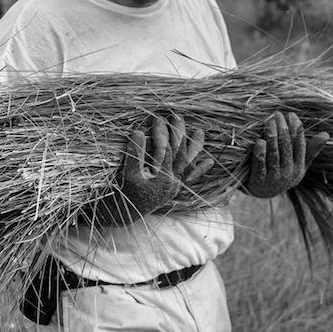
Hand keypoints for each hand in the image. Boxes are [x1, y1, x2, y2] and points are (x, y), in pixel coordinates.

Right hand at [94, 114, 213, 225]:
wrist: (124, 215)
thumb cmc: (124, 194)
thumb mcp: (127, 174)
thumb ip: (134, 154)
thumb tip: (139, 133)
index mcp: (162, 179)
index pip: (166, 150)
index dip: (161, 133)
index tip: (156, 119)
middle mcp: (173, 183)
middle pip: (180, 154)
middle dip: (179, 134)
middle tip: (177, 116)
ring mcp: (174, 186)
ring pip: (188, 164)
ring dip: (194, 148)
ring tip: (200, 132)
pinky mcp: (172, 189)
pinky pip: (190, 179)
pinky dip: (199, 170)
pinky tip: (208, 162)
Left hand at [244, 111, 328, 198]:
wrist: (261, 192)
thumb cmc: (282, 171)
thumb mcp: (298, 163)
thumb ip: (310, 149)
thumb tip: (326, 134)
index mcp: (299, 167)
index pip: (300, 144)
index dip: (296, 128)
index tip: (291, 114)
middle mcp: (288, 173)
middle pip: (286, 147)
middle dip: (283, 129)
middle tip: (277, 114)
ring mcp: (273, 177)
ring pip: (274, 154)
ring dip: (272, 136)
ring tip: (269, 122)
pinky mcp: (258, 181)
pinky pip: (260, 165)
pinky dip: (260, 153)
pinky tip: (259, 141)